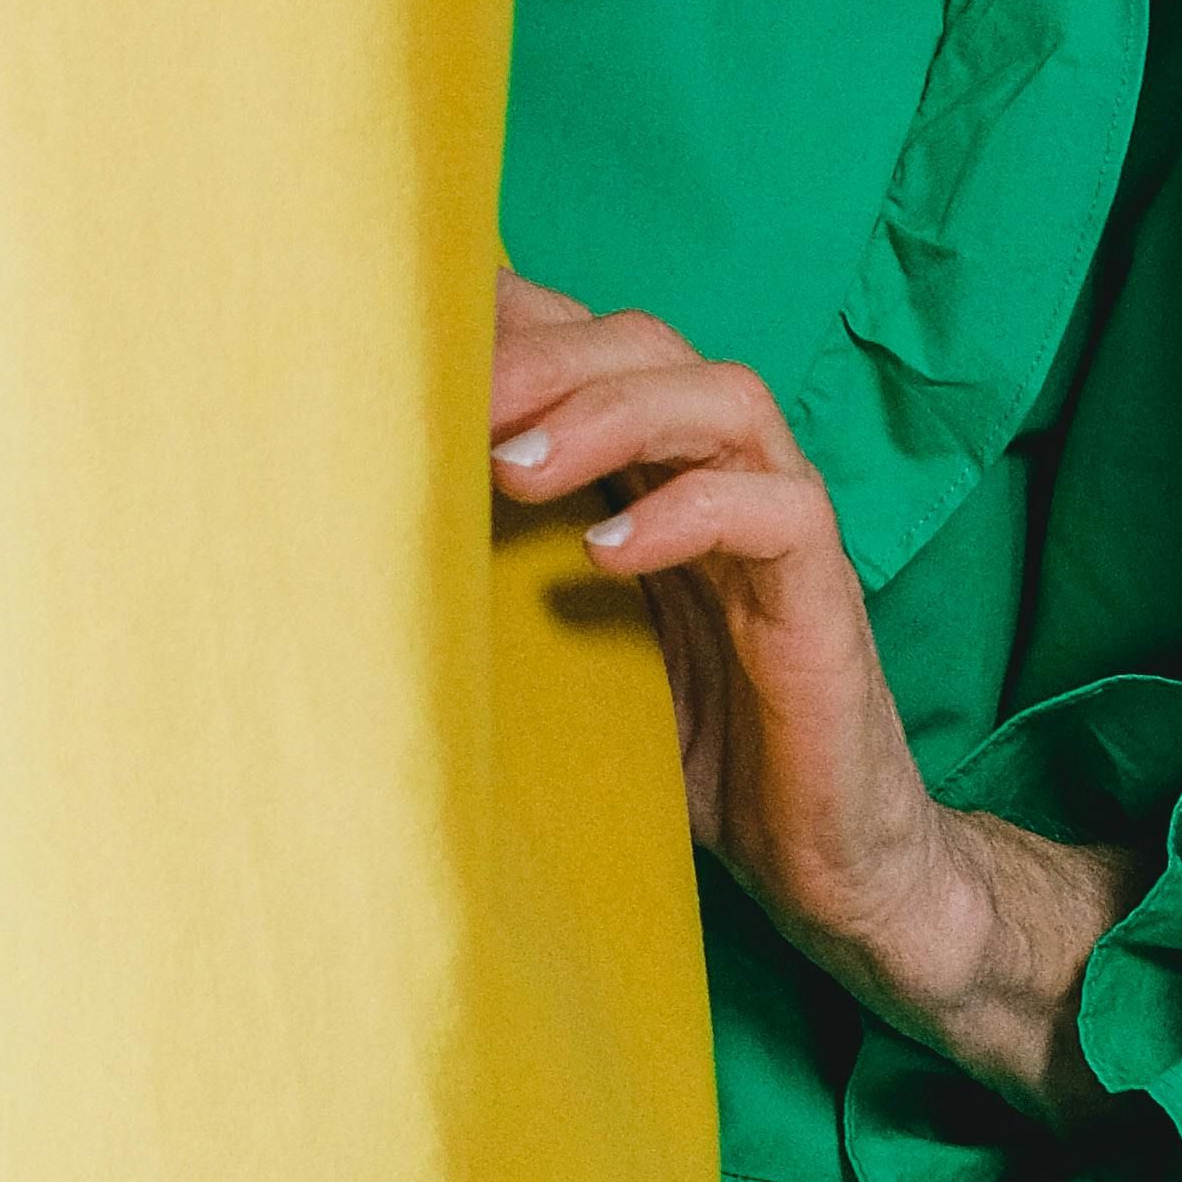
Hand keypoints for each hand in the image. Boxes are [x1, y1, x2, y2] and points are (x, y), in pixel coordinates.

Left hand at [489, 272, 1118, 1116]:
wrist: (819, 859)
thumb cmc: (679, 747)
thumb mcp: (557, 647)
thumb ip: (497, 570)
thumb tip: (356, 525)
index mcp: (652, 467)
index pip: (586, 342)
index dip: (509, 323)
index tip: (410, 350)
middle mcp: (719, 472)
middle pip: (646, 345)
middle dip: (542, 357)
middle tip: (448, 406)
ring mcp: (779, 524)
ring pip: (722, 399)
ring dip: (609, 415)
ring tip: (513, 469)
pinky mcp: (824, 594)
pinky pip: (777, 513)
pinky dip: (688, 515)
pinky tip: (606, 556)